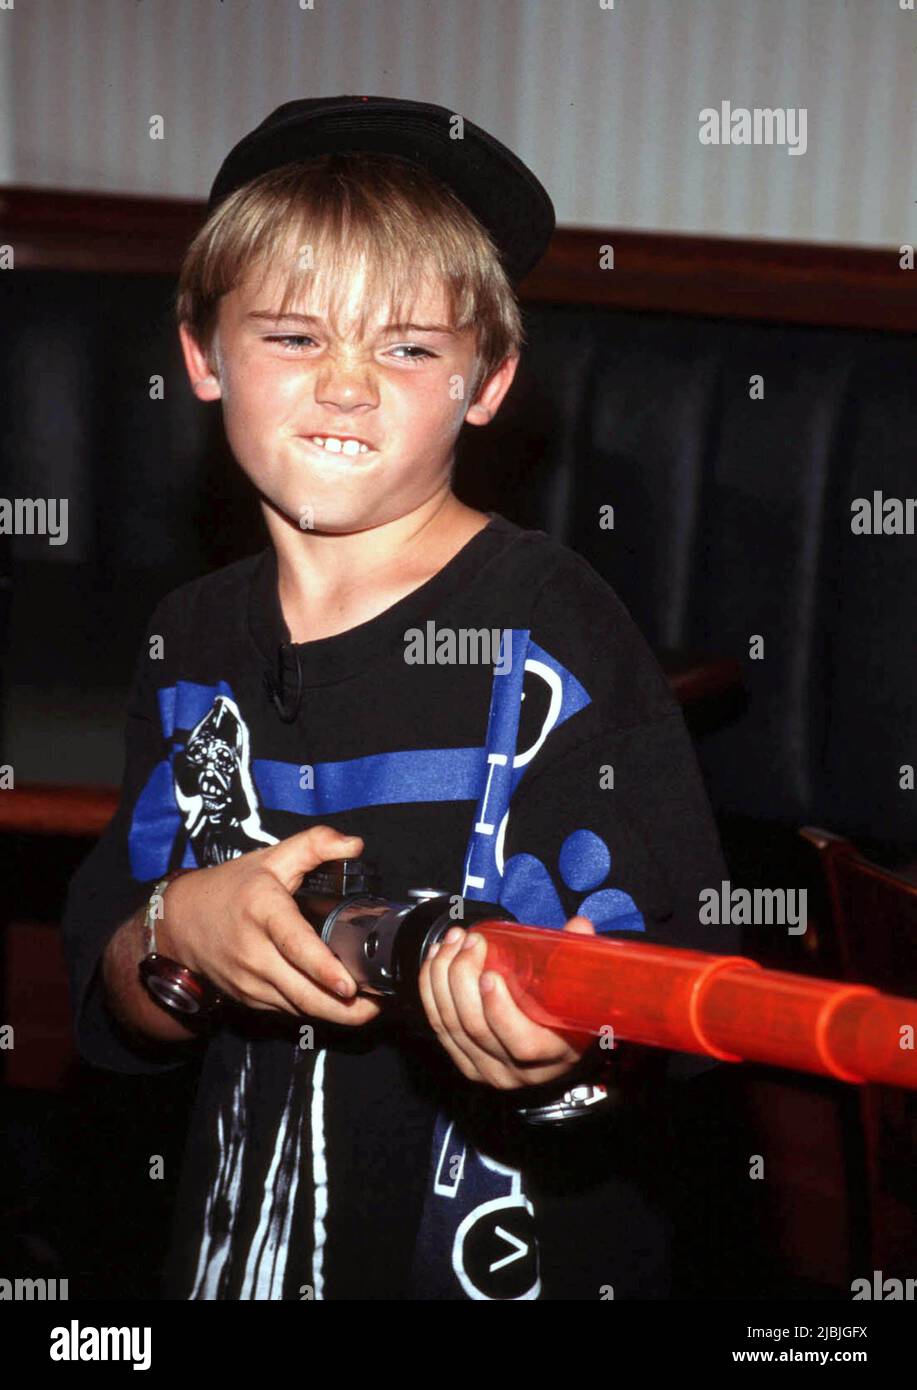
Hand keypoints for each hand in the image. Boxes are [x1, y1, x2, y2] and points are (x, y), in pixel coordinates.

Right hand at [158, 826, 381, 1027]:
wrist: (180, 922)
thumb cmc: (232, 888)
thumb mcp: (272, 857)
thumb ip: (315, 844)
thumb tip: (354, 844)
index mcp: (263, 911)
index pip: (294, 944)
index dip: (322, 968)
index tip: (348, 985)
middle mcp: (254, 952)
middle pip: (303, 993)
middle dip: (344, 1008)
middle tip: (378, 1003)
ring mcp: (249, 981)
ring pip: (299, 1009)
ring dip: (334, 1014)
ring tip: (369, 1007)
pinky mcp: (249, 999)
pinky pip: (288, 1011)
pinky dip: (314, 1011)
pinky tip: (338, 1006)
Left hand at [418, 914, 596, 1088]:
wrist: (554, 1045)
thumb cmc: (568, 1014)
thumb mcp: (582, 991)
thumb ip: (579, 957)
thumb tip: (579, 926)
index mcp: (552, 1055)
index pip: (521, 1044)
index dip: (500, 1010)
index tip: (490, 973)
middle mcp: (516, 1071)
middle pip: (476, 1028)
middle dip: (463, 977)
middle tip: (471, 941)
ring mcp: (486, 1069)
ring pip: (451, 1025)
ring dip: (443, 976)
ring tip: (452, 942)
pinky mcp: (464, 1061)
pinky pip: (437, 1026)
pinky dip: (430, 990)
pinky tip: (435, 960)